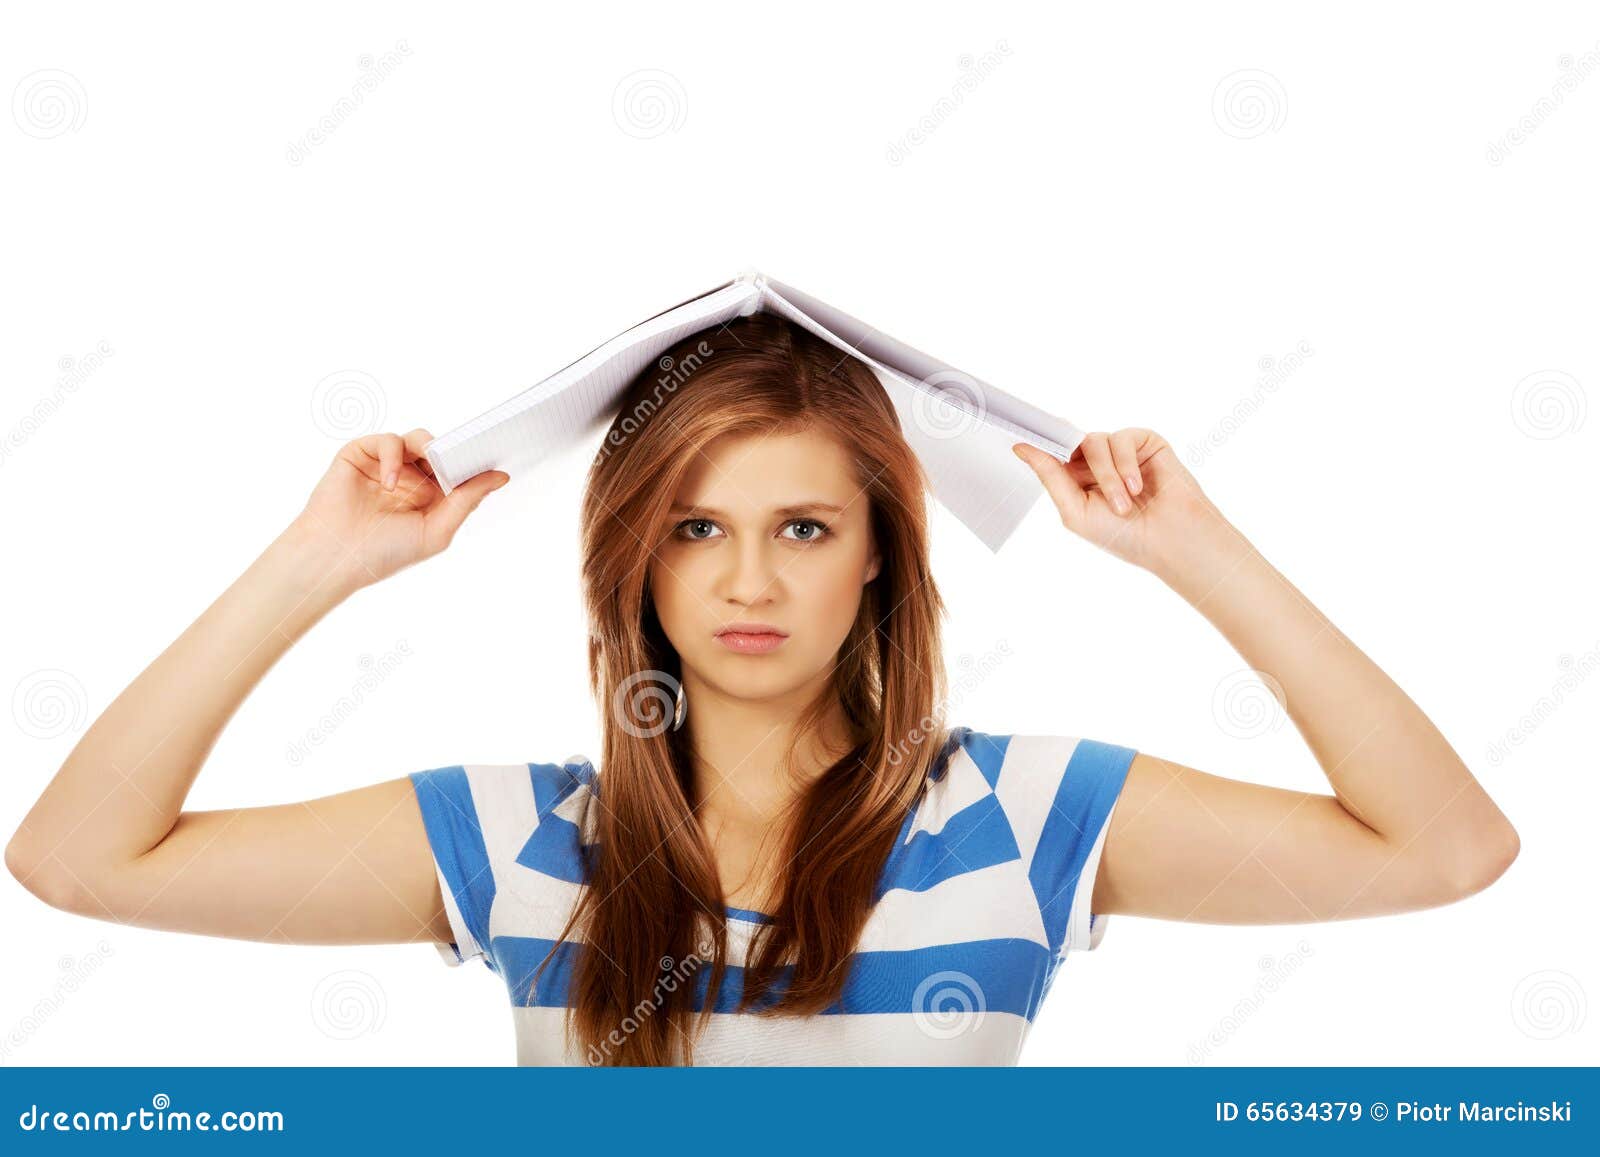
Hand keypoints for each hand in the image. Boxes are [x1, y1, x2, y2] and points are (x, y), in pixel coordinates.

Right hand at [288, 430, 508, 592]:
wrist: (334, 557)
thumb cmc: (384, 552)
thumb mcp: (436, 530)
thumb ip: (466, 501)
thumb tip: (502, 477)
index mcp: (432, 497)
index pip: (460, 471)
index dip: (474, 462)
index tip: (494, 454)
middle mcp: (412, 478)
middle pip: (442, 451)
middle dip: (455, 450)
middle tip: (467, 451)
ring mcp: (387, 465)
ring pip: (418, 439)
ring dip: (428, 447)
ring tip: (429, 463)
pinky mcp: (361, 454)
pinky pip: (387, 441)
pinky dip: (393, 456)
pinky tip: (390, 483)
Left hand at [1012, 428, 1221, 572]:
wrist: (1172, 541)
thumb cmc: (1123, 536)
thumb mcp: (1075, 510)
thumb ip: (1050, 476)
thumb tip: (1020, 447)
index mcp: (1075, 479)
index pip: (1052, 452)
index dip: (1038, 440)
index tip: (1017, 432)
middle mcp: (1096, 462)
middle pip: (1070, 440)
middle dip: (1067, 450)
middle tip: (1068, 461)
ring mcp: (1120, 451)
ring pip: (1095, 441)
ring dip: (1107, 475)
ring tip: (1123, 504)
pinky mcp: (1144, 442)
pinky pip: (1122, 438)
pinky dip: (1125, 464)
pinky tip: (1137, 487)